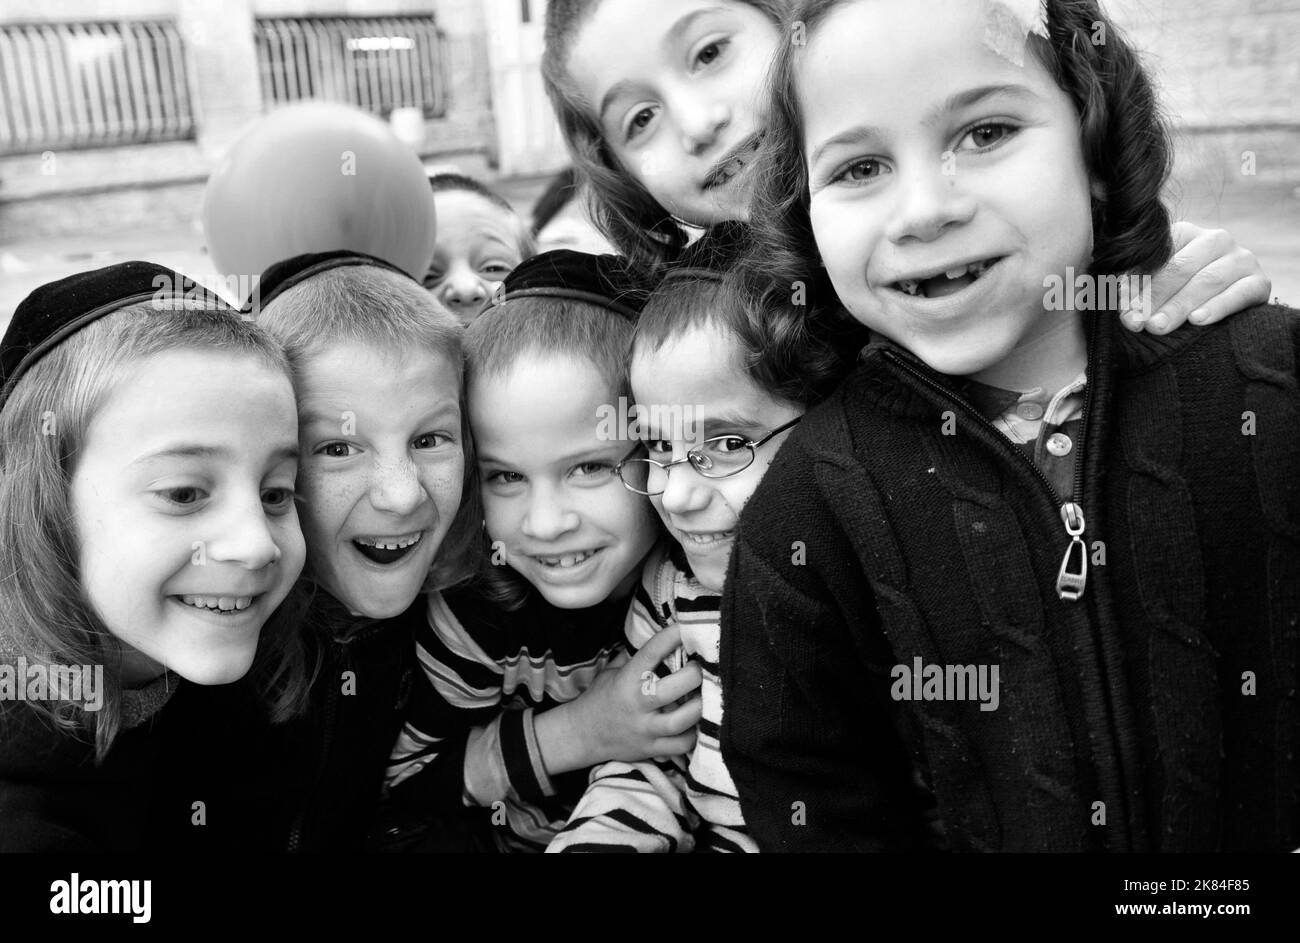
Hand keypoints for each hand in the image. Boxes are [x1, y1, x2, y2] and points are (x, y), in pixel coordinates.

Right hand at [535, 625, 702, 773]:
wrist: (582, 735)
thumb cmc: (600, 698)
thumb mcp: (611, 672)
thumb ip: (635, 657)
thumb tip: (663, 637)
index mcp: (627, 679)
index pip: (652, 653)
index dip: (671, 637)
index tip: (685, 628)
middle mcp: (637, 703)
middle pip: (674, 689)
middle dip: (694, 675)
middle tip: (701, 669)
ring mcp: (645, 729)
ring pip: (682, 721)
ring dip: (699, 707)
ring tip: (703, 697)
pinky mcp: (651, 749)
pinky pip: (682, 745)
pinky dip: (693, 734)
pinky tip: (695, 723)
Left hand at [1128, 222, 1271, 333]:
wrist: (1226, 306)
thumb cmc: (1178, 295)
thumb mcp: (1154, 286)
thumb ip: (1136, 291)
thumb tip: (1124, 311)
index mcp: (1185, 233)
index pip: (1157, 255)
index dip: (1136, 282)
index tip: (1122, 308)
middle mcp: (1215, 240)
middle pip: (1180, 268)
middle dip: (1155, 297)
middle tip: (1138, 322)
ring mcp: (1240, 259)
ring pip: (1206, 281)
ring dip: (1178, 306)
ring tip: (1158, 326)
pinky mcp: (1260, 282)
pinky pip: (1239, 293)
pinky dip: (1217, 307)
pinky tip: (1197, 320)